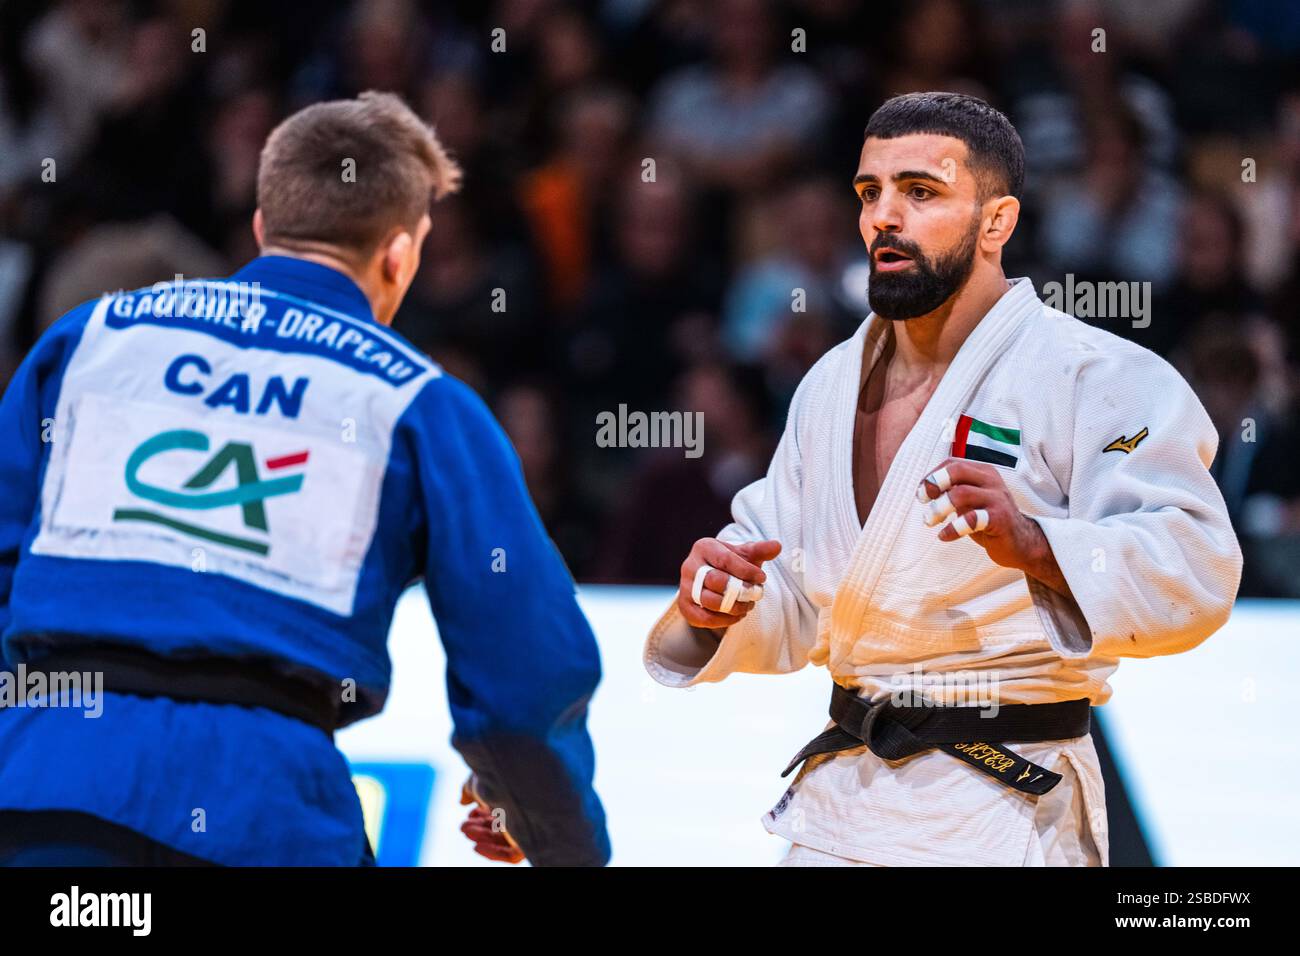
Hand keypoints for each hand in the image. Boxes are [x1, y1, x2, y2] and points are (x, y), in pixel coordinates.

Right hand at [459, 779, 524, 863]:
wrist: (519, 776)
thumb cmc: (500, 773)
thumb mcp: (479, 781)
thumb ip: (469, 791)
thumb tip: (462, 802)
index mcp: (517, 797)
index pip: (501, 811)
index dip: (482, 816)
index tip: (469, 813)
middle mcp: (524, 812)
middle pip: (500, 827)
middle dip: (479, 828)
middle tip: (463, 827)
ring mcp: (529, 826)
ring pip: (504, 840)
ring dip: (482, 839)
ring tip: (466, 832)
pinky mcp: (533, 842)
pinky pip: (512, 854)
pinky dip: (493, 853)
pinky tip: (476, 846)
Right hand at [677, 537, 780, 629]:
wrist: (710, 579)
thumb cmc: (729, 565)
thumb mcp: (744, 555)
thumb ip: (760, 550)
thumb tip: (777, 546)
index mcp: (704, 547)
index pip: (726, 559)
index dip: (746, 571)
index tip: (762, 578)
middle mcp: (690, 566)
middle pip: (715, 580)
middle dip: (740, 590)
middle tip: (756, 594)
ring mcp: (685, 587)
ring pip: (710, 601)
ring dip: (734, 606)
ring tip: (748, 605)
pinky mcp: (685, 606)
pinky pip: (705, 618)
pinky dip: (725, 620)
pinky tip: (737, 615)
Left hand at [916, 459, 1051, 574]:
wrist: (1020, 542)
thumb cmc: (987, 519)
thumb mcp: (970, 501)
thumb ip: (952, 490)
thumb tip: (925, 487)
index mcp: (983, 472)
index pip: (952, 464)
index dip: (932, 476)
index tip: (921, 494)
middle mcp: (991, 481)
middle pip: (957, 470)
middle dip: (934, 484)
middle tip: (922, 501)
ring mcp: (997, 499)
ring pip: (961, 494)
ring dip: (939, 508)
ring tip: (929, 521)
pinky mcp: (1000, 519)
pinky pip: (971, 520)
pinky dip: (952, 528)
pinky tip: (944, 536)